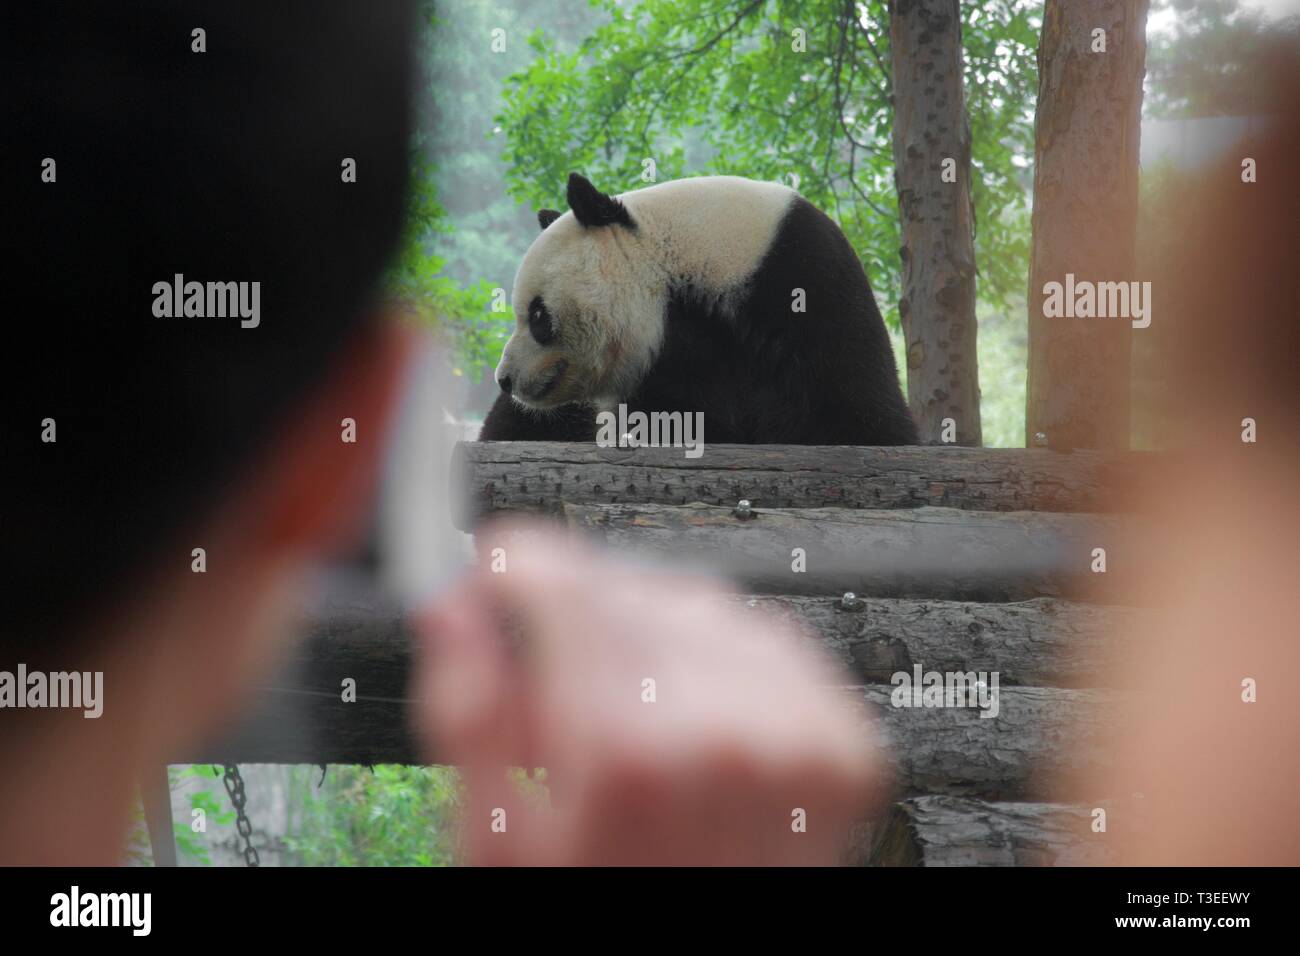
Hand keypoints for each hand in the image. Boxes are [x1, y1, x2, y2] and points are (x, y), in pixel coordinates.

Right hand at [414, 522, 881, 864]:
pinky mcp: (841, 738)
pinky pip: (768, 641)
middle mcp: (724, 730)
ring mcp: (795, 732)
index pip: (564, 579)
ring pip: (700, 604)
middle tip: (566, 690)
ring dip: (655, 637)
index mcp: (627, 749)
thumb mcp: (501, 837)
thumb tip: (456, 608)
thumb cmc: (604, 898)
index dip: (518, 567)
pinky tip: (698, 726)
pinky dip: (725, 663)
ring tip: (639, 723)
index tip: (504, 573)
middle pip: (627, 586)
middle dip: (581, 616)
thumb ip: (470, 710)